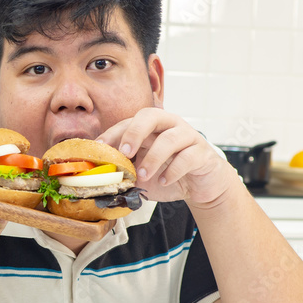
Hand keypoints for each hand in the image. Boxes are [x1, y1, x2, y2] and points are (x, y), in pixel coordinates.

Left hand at [95, 108, 237, 205]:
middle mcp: (170, 126)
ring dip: (153, 158)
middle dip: (134, 132)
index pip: (129, 122)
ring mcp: (188, 137)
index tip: (100, 148)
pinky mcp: (202, 153)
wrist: (200, 186)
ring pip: (170, 138)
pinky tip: (165, 181)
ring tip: (143, 175)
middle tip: (124, 152)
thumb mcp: (142, 173)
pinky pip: (187, 157)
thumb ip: (126, 172)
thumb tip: (102, 178)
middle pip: (151, 116)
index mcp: (152, 127)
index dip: (113, 133)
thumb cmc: (168, 175)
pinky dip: (173, 171)